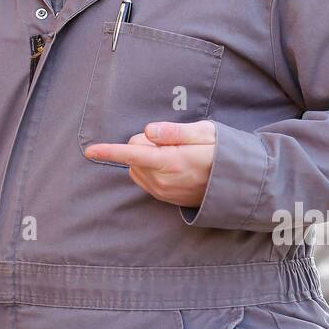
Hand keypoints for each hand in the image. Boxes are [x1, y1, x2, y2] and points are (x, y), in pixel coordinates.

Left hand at [83, 120, 215, 207]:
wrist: (238, 184)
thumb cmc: (222, 151)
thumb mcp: (205, 133)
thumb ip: (174, 132)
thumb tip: (147, 131)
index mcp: (173, 161)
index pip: (133, 154)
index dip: (110, 151)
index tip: (89, 150)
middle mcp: (164, 180)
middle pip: (133, 152)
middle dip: (145, 142)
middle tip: (174, 142)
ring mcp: (163, 191)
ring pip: (136, 165)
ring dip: (147, 156)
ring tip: (177, 154)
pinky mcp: (164, 197)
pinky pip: (143, 177)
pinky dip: (150, 167)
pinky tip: (172, 165)